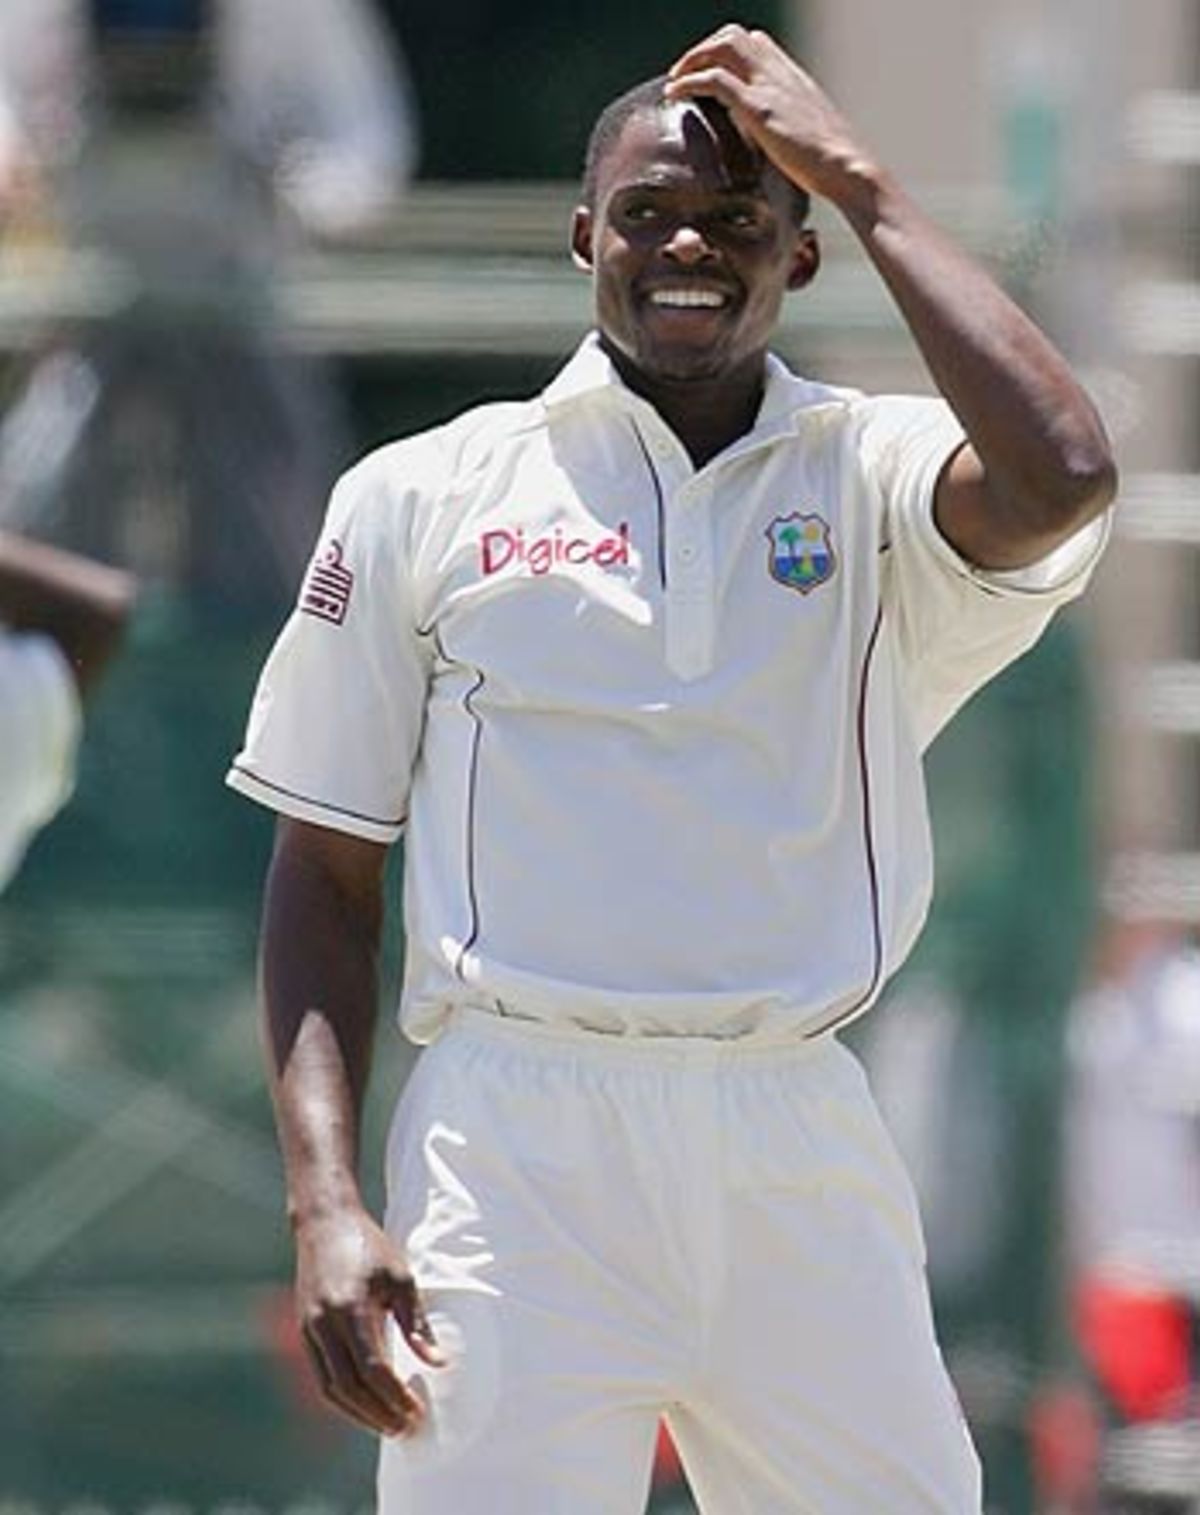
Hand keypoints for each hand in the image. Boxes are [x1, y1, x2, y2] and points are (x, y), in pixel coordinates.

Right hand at [293, 1204, 443, 1437]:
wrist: (324, 1222)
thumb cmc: (369, 1246)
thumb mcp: (400, 1277)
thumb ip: (416, 1323)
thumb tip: (438, 1363)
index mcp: (351, 1308)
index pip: (373, 1369)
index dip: (395, 1397)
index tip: (417, 1412)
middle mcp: (325, 1324)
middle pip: (350, 1387)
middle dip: (378, 1414)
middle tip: (405, 1429)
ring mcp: (310, 1329)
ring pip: (331, 1389)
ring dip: (359, 1414)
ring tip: (387, 1426)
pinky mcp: (304, 1331)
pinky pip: (321, 1376)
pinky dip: (343, 1397)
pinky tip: (364, 1404)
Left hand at [665, 25, 874, 206]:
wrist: (847, 168)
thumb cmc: (833, 165)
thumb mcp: (810, 138)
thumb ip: (790, 130)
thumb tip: (778, 147)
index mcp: (793, 79)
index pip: (757, 43)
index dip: (727, 51)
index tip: (709, 72)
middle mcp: (781, 73)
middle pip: (735, 36)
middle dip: (704, 49)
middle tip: (684, 74)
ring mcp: (770, 86)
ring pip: (722, 46)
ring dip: (692, 59)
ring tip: (675, 81)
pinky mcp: (759, 108)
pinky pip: (714, 80)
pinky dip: (688, 82)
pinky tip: (674, 94)